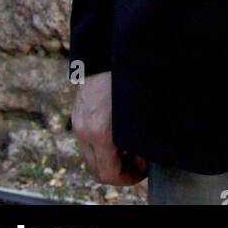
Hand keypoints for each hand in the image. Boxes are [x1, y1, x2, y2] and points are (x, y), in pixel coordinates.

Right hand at [71, 70, 147, 184]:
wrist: (105, 50)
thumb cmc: (128, 76)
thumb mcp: (140, 109)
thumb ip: (142, 134)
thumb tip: (150, 150)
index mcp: (101, 133)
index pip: (109, 174)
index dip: (129, 177)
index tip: (144, 167)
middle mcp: (85, 131)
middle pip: (97, 170)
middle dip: (119, 171)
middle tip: (139, 159)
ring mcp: (78, 122)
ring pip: (91, 157)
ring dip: (109, 158)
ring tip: (130, 144)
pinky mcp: (77, 114)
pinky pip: (87, 141)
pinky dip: (101, 145)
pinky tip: (118, 131)